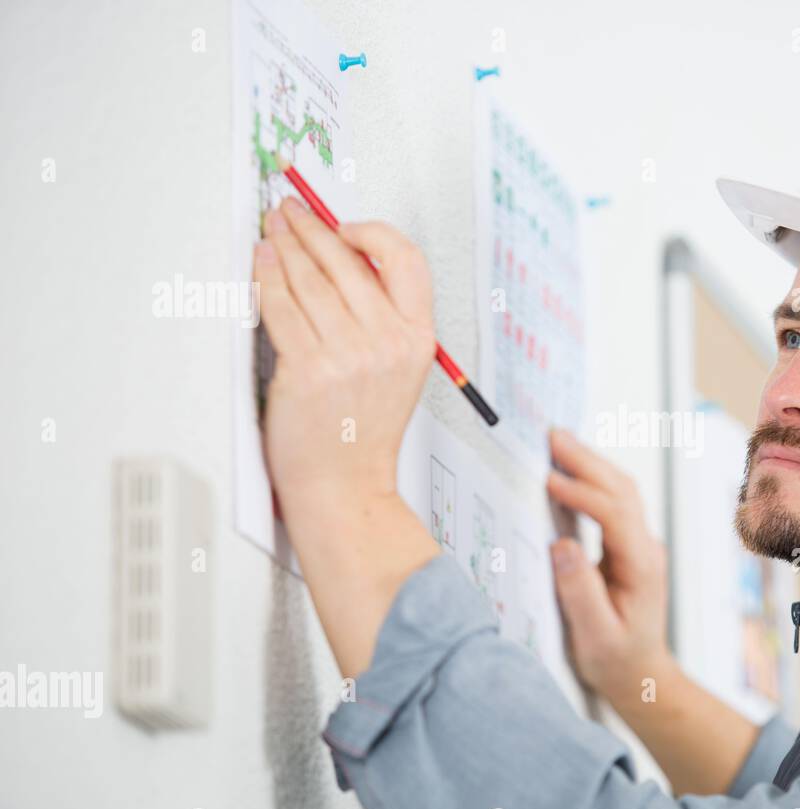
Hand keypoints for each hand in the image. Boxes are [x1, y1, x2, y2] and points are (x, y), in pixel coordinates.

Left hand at [253, 195, 436, 518]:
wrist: (344, 485)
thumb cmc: (363, 432)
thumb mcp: (398, 372)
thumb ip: (383, 320)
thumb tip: (343, 262)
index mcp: (417, 339)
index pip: (407, 262)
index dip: (372, 233)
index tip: (344, 225)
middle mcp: (387, 343)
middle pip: (346, 263)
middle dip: (310, 227)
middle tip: (291, 210)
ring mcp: (347, 356)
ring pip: (308, 280)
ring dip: (284, 245)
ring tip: (271, 229)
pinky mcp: (308, 369)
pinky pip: (279, 308)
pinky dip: (264, 279)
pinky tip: (260, 263)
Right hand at [546, 430, 670, 700]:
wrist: (641, 675)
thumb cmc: (616, 661)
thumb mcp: (595, 637)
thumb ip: (579, 592)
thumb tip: (562, 545)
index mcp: (641, 567)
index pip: (613, 515)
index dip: (582, 493)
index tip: (549, 480)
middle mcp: (646, 548)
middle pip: (621, 491)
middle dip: (587, 461)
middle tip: (551, 436)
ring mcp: (640, 544)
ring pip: (620, 491)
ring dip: (590, 464)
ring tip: (556, 442)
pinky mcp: (628, 545)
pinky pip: (612, 502)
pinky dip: (590, 480)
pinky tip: (568, 470)